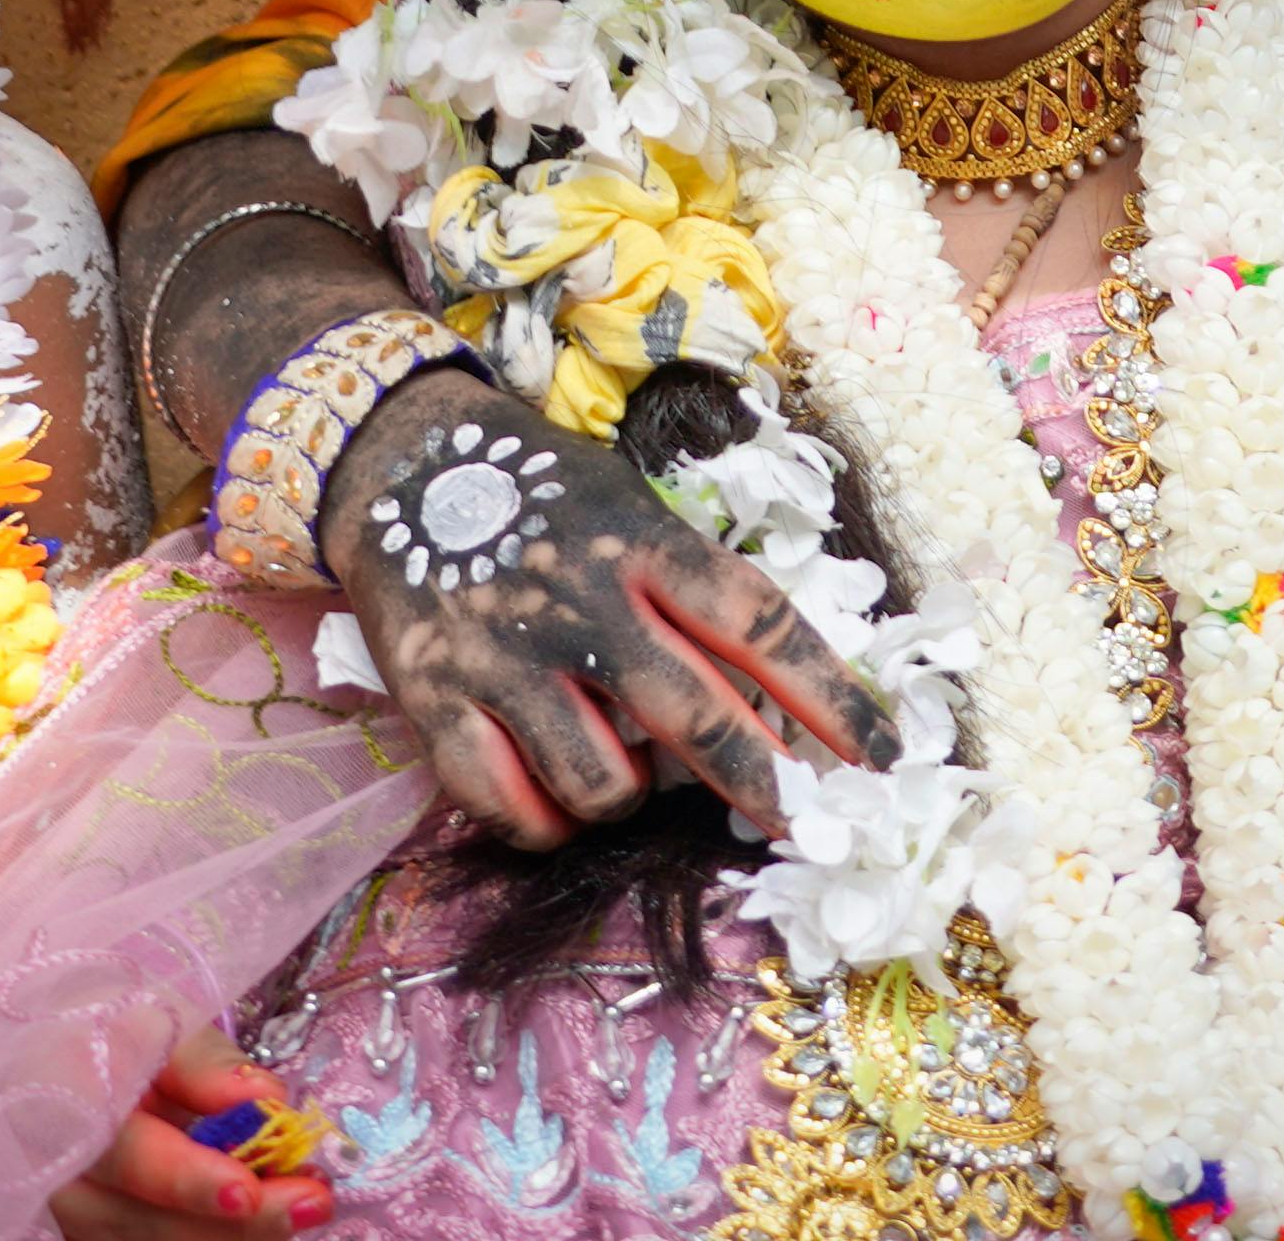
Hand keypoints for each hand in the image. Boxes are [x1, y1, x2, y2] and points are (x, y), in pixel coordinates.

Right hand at [51, 1026, 331, 1240]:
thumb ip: (207, 1064)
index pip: (120, 1153)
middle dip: (234, 1223)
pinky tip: (267, 1219)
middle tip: (314, 1199)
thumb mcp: (162, 1019)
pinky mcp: (97, 1231)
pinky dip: (214, 1236)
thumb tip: (263, 1101)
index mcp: (60, 1097)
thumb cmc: (121, 1029)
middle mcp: (54, 1170)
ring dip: (234, 1236)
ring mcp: (69, 1215)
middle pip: (140, 1221)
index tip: (246, 1192)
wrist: (76, 1055)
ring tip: (305, 1203)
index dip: (184, 1180)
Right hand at [323, 370, 890, 846]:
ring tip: (617, 771)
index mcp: (641, 541)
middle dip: (763, 785)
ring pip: (602, 784)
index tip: (885, 752)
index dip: (831, 696)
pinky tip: (549, 799)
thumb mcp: (630, 506)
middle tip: (800, 822)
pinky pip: (511, 806)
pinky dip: (542, 821)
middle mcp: (581, 601)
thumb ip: (689, 588)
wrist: (398, 462)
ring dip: (626, 799)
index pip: (758, 622)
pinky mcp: (437, 698)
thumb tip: (770, 699)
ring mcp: (506, 655)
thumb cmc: (540, 491)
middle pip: (695, 717)